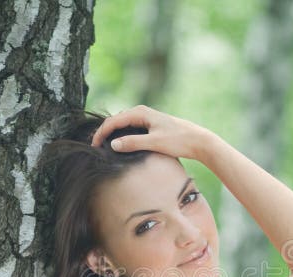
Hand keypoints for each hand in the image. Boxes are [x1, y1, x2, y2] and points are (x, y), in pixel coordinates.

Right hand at [91, 105, 210, 160]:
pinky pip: (131, 129)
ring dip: (113, 135)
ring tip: (104, 147)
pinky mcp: (152, 126)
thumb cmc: (179, 140)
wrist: (199, 141)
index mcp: (140, 113)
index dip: (101, 133)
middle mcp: (142, 112)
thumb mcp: (154, 143)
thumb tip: (113, 145)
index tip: (93, 147)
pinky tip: (121, 146)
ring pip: (123, 125)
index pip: (113, 121)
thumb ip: (133, 143)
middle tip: (95, 147)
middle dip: (104, 133)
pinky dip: (123, 136)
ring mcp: (147, 119)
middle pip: (116, 121)